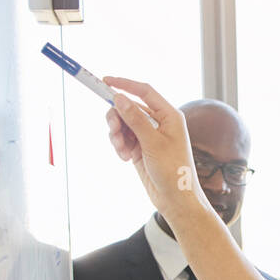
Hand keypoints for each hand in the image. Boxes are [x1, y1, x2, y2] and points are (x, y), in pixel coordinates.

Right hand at [102, 77, 202, 216]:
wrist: (175, 199)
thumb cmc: (173, 171)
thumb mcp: (153, 143)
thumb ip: (135, 119)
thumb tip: (119, 98)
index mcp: (169, 115)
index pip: (144, 91)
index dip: (125, 84)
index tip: (105, 81)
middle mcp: (159, 122)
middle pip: (129, 107)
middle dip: (117, 118)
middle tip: (113, 129)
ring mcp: (148, 135)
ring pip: (123, 123)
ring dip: (117, 135)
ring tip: (122, 151)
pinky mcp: (140, 147)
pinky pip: (123, 138)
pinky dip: (120, 146)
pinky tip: (126, 158)